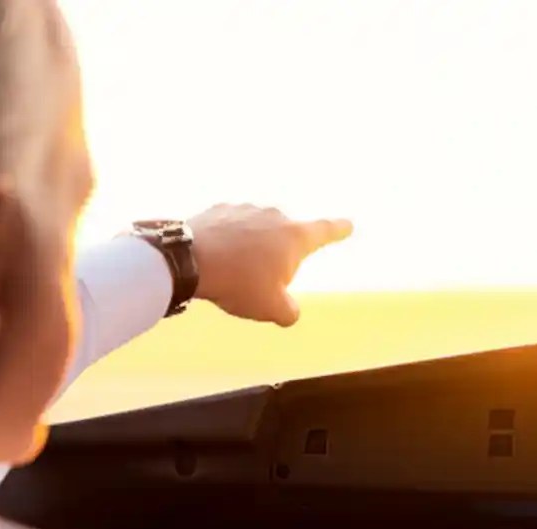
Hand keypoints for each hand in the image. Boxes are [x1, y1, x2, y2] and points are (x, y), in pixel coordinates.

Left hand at [188, 204, 352, 326]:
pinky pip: (232, 225)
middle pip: (286, 235)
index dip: (339, 230)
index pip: (326, 231)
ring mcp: (246, 208)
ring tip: (234, 269)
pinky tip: (217, 256)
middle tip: (260, 280)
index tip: (348, 225)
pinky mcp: (219, 208)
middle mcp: (275, 216)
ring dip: (252, 245)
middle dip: (279, 254)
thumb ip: (289, 311)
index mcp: (295, 237)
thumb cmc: (239, 283)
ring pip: (258, 229)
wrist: (187, 259)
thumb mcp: (271, 308)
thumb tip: (290, 311)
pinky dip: (229, 238)